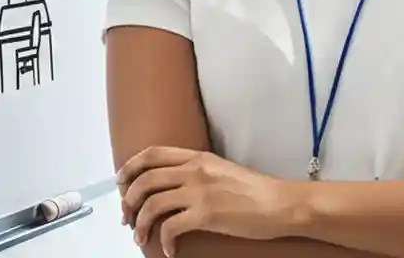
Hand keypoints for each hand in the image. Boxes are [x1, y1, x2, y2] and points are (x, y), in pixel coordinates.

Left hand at [118, 146, 295, 255]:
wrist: (282, 204)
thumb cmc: (256, 190)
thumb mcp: (221, 169)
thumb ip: (196, 171)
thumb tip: (172, 184)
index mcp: (197, 157)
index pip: (151, 154)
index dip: (130, 167)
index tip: (121, 183)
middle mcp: (193, 171)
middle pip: (144, 180)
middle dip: (128, 200)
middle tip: (126, 217)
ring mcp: (199, 192)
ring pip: (151, 204)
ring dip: (140, 224)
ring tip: (140, 238)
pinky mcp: (206, 215)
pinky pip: (170, 227)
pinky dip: (164, 241)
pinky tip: (169, 251)